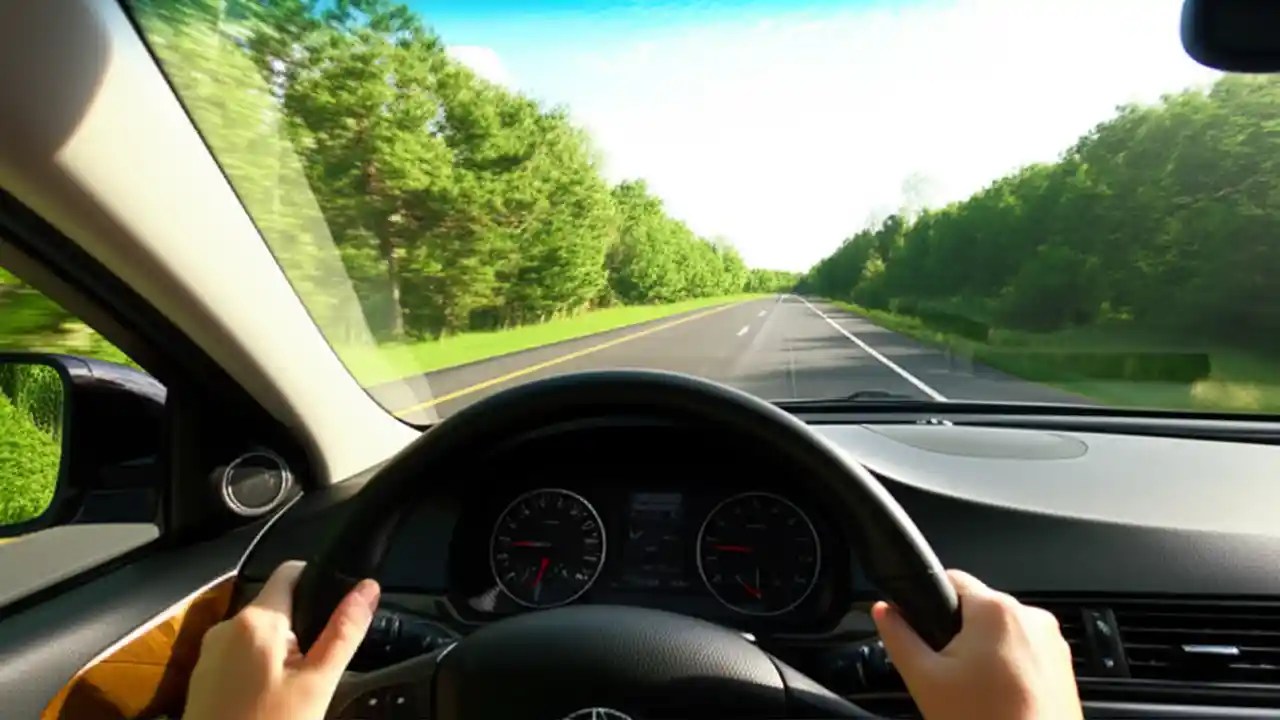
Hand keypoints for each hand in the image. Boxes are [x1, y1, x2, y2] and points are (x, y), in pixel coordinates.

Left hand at [184, 561, 380, 719]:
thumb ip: (343, 632)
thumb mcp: (317, 684)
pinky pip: (240, 657)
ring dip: (281, 654)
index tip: (333, 617)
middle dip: (302, 631)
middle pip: (278, 607)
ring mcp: (210, 653)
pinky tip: (267, 703)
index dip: (319, 584)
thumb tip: (367, 590)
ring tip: (290, 693)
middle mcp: (226, 628)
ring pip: (260, 635)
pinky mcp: (202, 676)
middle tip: (314, 672)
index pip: (292, 572)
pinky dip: (259, 671)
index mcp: (257, 621)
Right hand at [872, 569, 1081, 719]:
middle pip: (977, 609)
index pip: (951, 579)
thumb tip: (884, 612)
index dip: (929, 604)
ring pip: (1000, 633)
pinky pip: (1024, 651)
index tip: (924, 634)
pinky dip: (1008, 668)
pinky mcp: (1064, 665)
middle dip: (958, 636)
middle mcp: (1032, 617)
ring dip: (984, 653)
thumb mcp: (926, 680)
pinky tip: (999, 700)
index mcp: (997, 611)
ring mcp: (1054, 642)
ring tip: (977, 694)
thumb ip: (899, 638)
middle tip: (949, 677)